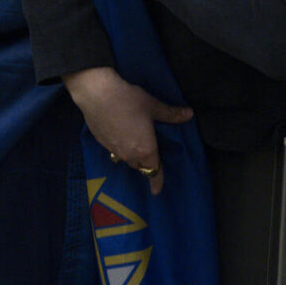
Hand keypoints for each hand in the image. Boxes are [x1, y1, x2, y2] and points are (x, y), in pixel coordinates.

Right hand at [63, 66, 192, 194]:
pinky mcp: (100, 141)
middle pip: (139, 165)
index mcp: (145, 149)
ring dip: (131, 154)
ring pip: (125, 158)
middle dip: (145, 162)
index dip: (157, 182)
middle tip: (149, 151)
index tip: (156, 191)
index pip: (154, 172)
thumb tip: (189, 114)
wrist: (96, 93)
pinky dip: (118, 145)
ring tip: (133, 141)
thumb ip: (170, 114)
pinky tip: (117, 131)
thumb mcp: (153, 106)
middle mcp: (128, 154)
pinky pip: (113, 149)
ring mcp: (112, 149)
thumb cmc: (128, 100)